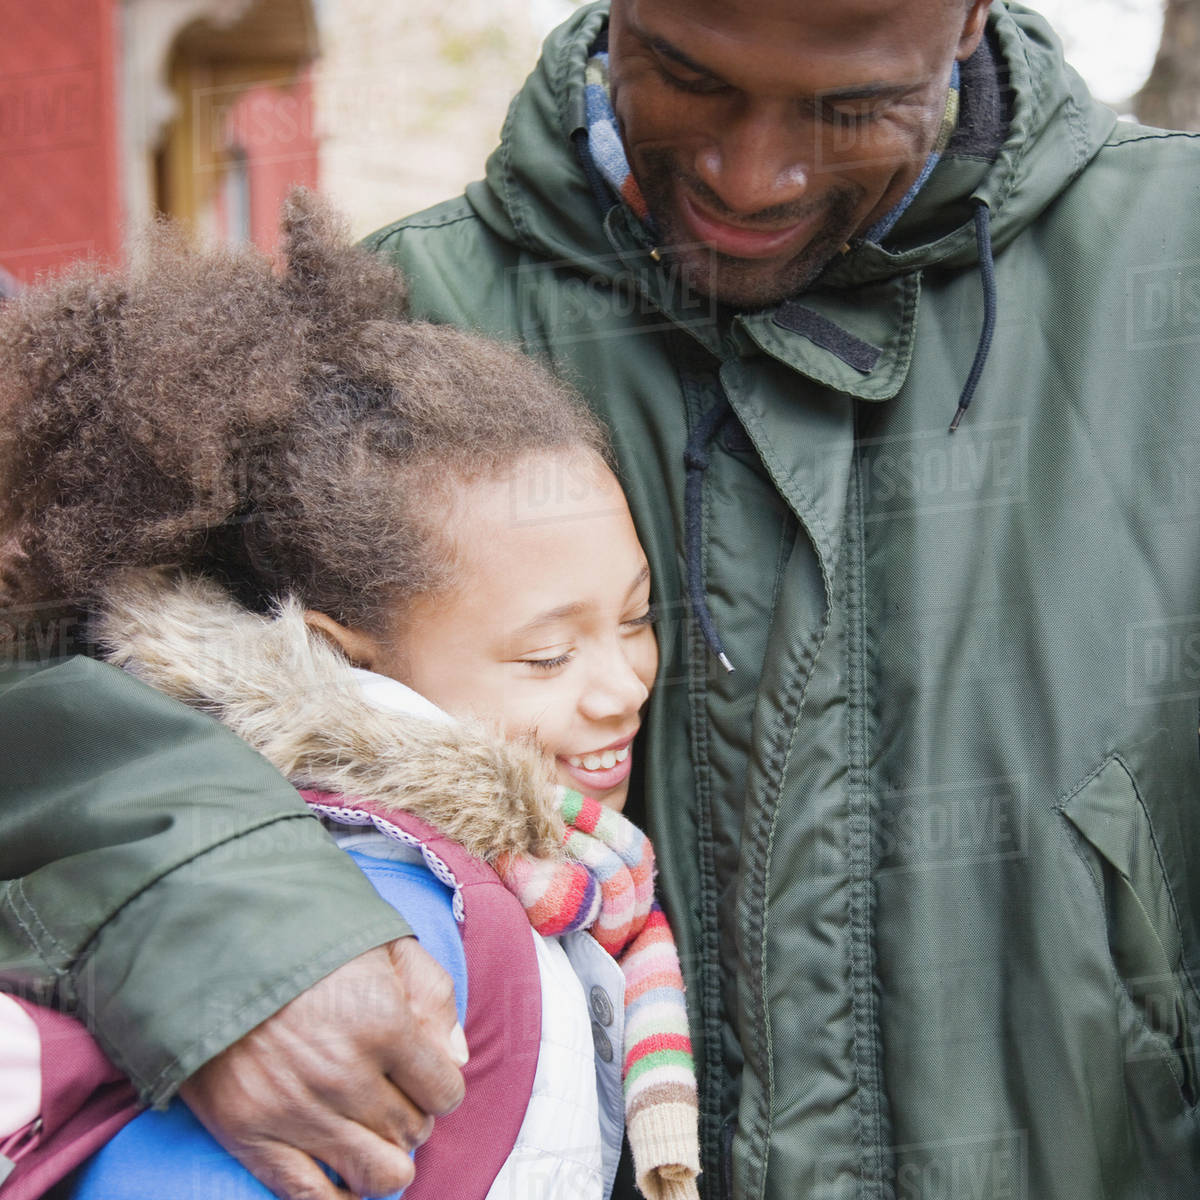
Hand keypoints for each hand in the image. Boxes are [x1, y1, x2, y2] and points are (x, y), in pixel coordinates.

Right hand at [179, 937, 466, 1199]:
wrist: (213, 947)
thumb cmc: (308, 942)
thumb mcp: (386, 944)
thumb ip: (433, 995)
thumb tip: (457, 1058)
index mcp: (384, 1022)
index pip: (445, 1092)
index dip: (440, 1087)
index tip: (424, 1076)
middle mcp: (346, 1074)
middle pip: (413, 1132)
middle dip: (412, 1118)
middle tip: (391, 1096)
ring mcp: (299, 1110)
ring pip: (379, 1174)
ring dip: (386, 1160)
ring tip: (373, 1136)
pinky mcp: (252, 1136)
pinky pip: (313, 1198)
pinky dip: (341, 1199)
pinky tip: (346, 1179)